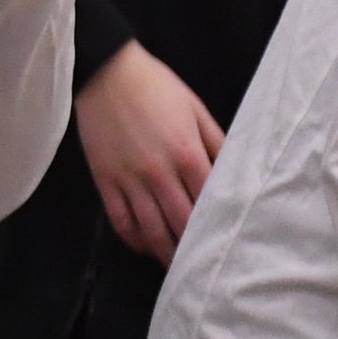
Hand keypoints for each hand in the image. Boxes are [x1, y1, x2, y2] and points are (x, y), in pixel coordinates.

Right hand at [78, 40, 220, 264]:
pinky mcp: (104, 179)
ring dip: (165, 251)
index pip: (210, 201)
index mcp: (186, 154)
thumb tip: (232, 172)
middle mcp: (159, 173)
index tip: (227, 240)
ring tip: (176, 265)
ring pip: (150, 228)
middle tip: (204, 263)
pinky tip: (143, 245)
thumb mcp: (196, 110)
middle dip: (194, 246)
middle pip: (182, 222)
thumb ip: (216, 143)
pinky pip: (119, 218)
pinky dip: (133, 238)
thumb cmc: (157, 88)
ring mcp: (129, 179)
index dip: (219, 223)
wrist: (106, 73)